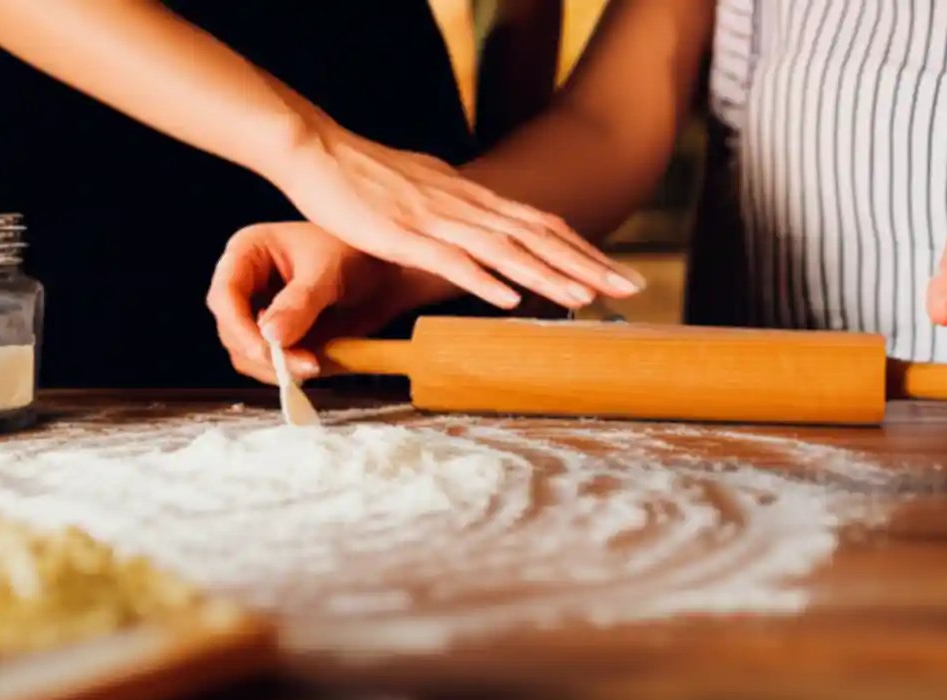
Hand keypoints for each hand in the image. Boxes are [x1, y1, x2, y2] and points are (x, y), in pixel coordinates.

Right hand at [207, 222, 461, 383]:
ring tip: (316, 364)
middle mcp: (244, 285)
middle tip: (304, 366)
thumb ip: (300, 303)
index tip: (266, 352)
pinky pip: (268, 365)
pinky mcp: (276, 339)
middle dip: (263, 353)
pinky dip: (289, 372)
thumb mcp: (329, 273)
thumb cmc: (357, 254)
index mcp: (247, 253)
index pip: (224, 295)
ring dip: (277, 367)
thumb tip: (270, 336)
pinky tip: (316, 364)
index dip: (238, 327)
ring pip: (246, 354)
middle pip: (230, 331)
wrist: (386, 274)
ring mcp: (258, 315)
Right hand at [268, 120, 645, 310]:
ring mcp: (435, 219)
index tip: (614, 271)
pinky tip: (511, 299)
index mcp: (470, 197)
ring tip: (587, 297)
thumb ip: (452, 209)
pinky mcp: (403, 235)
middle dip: (586, 264)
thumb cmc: (361, 175)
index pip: (539, 224)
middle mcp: (464, 205)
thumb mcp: (421, 188)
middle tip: (630, 288)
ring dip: (548, 274)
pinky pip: (451, 260)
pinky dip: (485, 279)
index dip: (580, 248)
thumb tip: (474, 225)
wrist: (317, 152)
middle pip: (537, 236)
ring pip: (504, 249)